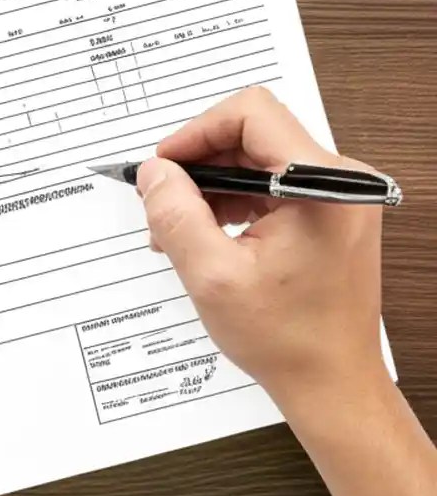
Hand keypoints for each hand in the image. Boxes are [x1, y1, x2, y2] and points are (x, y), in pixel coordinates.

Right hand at [135, 87, 388, 404]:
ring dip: (213, 185)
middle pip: (254, 134)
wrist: (331, 381)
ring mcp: (339, 198)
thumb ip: (176, 215)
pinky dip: (234, 201)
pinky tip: (208, 234)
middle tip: (163, 200)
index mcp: (320, 189)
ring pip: (259, 159)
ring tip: (181, 228)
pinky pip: (272, 184)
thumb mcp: (212, 276)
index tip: (166, 165)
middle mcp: (340, 183)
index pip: (252, 115)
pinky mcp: (331, 213)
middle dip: (200, 164)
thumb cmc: (288, 340)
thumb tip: (155, 173)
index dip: (198, 132)